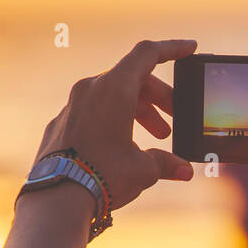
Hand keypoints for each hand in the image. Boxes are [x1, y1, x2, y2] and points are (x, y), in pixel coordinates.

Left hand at [35, 39, 196, 210]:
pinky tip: (124, 145)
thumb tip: (184, 169)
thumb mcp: (143, 169)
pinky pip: (94, 111)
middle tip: (175, 119)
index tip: (190, 48)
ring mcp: (72, 106)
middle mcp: (90, 89)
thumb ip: (166, 163)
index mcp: (114, 89)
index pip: (147, 54)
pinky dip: (115, 120)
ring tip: (158, 136)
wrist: (57, 199)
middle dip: (159, 97)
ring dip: (139, 110)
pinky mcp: (62, 124)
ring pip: (112, 94)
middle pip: (132, 78)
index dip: (172, 49)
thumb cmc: (103, 177)